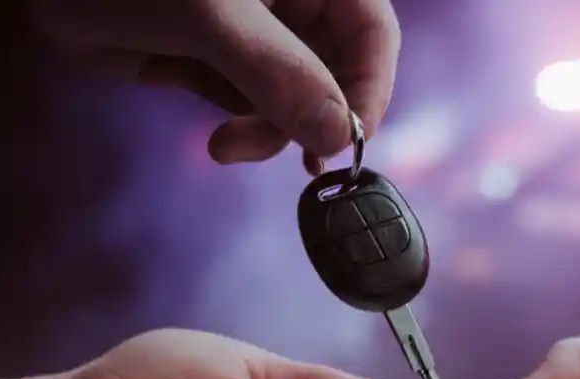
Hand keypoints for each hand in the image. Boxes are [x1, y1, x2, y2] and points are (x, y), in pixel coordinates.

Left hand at [30, 0, 400, 171]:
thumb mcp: (207, 13)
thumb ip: (274, 71)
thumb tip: (337, 135)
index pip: (372, 32)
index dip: (370, 87)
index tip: (349, 142)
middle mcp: (287, 0)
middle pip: (336, 69)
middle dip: (314, 119)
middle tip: (295, 162)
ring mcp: (250, 30)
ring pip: (293, 95)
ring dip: (272, 132)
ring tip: (229, 148)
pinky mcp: (210, 56)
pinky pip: (250, 102)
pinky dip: (244, 129)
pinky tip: (219, 142)